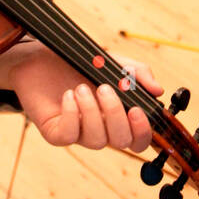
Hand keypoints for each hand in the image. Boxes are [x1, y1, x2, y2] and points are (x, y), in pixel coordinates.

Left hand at [0, 41, 161, 152]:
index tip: (137, 110)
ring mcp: (78, 133)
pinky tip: (68, 95)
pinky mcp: (56, 133)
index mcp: (118, 116)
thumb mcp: (113, 62)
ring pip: (96, 140)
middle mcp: (101, 128)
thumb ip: (138, 73)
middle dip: (115, 114)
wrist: (39, 57)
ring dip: (92, 111)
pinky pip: (69, 135)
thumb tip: (159, 90)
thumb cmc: (78, 62)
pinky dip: (72, 114)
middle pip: (120, 142)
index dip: (142, 132)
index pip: (138, 139)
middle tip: (103, 88)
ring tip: (80, 88)